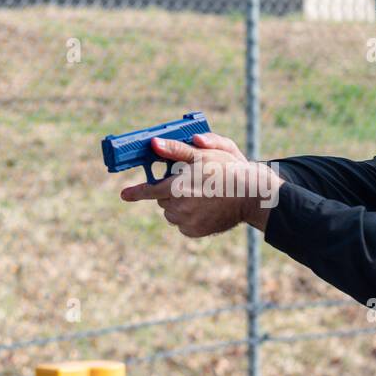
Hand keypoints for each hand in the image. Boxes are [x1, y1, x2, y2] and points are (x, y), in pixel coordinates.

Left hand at [119, 133, 281, 236]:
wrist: (251, 195)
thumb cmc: (227, 170)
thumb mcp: (202, 154)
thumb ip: (175, 150)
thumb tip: (154, 144)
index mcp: (177, 187)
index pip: (149, 190)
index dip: (136, 192)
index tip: (124, 195)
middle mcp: (179, 207)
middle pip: (163, 201)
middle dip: (170, 192)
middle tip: (189, 183)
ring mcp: (187, 221)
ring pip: (172, 213)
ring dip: (179, 205)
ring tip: (201, 195)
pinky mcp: (195, 231)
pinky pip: (183, 224)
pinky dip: (189, 217)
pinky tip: (205, 208)